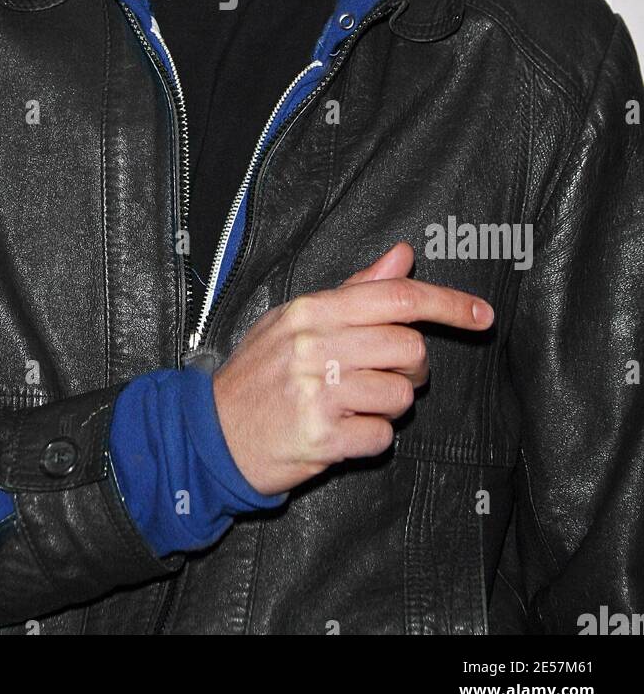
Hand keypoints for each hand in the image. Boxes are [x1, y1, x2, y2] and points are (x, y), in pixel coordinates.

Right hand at [212, 241, 493, 495]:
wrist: (212, 434)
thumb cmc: (260, 374)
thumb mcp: (297, 320)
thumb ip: (356, 290)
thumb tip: (403, 254)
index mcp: (312, 310)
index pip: (396, 298)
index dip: (448, 304)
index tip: (482, 315)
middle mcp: (316, 345)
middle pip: (410, 348)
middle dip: (411, 368)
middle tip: (380, 376)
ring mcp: (318, 391)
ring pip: (401, 396)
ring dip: (387, 406)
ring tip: (351, 405)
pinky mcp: (321, 436)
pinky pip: (383, 437)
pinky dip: (371, 439)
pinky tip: (341, 431)